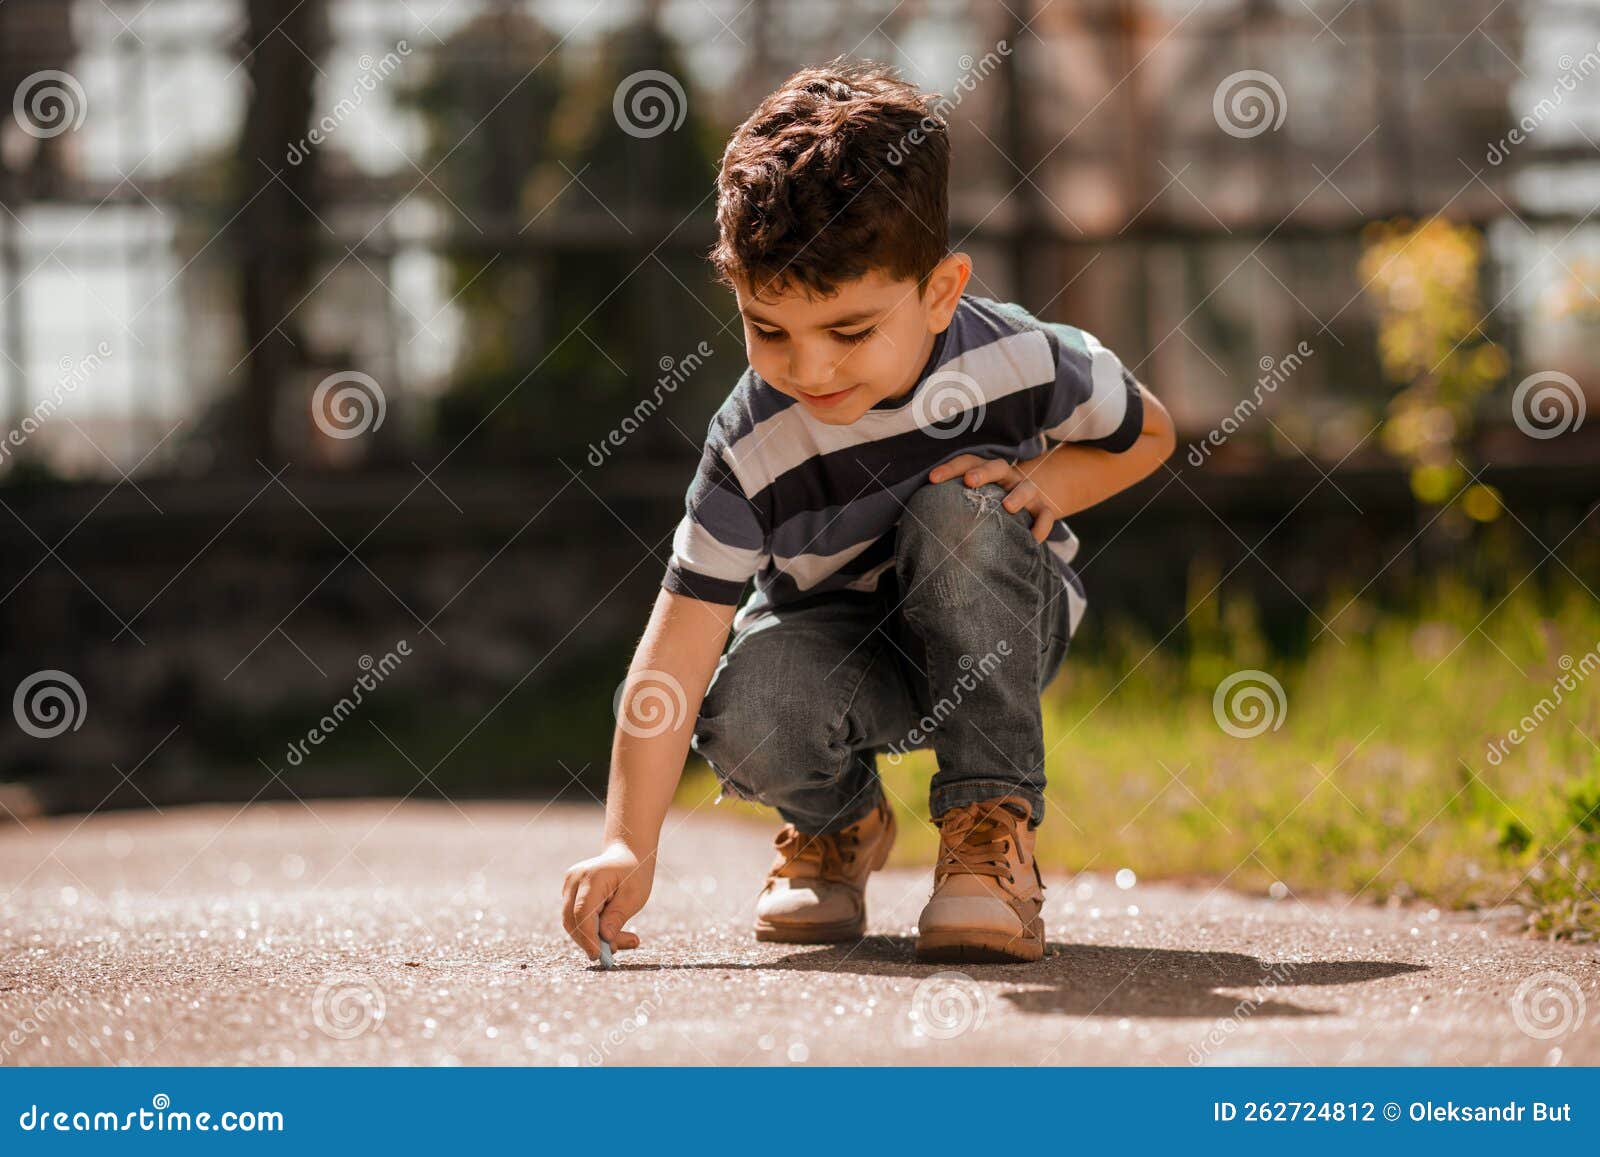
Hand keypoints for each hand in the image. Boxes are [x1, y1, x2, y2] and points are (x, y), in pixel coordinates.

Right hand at [561, 843, 651, 961]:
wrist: (627, 853)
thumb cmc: (634, 873)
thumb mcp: (635, 896)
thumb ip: (617, 916)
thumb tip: (604, 938)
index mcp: (592, 877)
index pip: (583, 913)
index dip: (588, 938)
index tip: (599, 956)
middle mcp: (574, 880)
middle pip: (573, 921)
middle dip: (591, 941)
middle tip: (617, 951)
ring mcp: (569, 886)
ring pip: (573, 922)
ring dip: (593, 938)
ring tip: (624, 940)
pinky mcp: (569, 894)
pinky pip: (576, 918)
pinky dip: (591, 930)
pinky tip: (612, 933)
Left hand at [928, 454, 1060, 542]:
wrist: (1029, 502)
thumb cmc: (988, 503)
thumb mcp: (972, 498)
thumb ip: (950, 505)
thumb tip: (913, 524)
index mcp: (985, 471)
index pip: (966, 462)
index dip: (950, 469)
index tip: (932, 479)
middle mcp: (1007, 477)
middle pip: (997, 466)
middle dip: (983, 472)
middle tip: (970, 482)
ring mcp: (1027, 491)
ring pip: (1026, 488)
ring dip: (1017, 495)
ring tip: (1008, 508)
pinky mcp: (1043, 509)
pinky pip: (1045, 516)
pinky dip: (1041, 526)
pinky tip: (1033, 539)